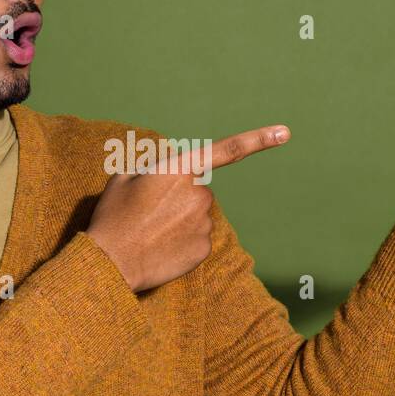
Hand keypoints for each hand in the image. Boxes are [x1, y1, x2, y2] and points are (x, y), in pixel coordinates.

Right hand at [86, 125, 290, 291]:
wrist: (110, 262)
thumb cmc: (113, 217)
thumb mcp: (123, 179)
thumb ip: (151, 167)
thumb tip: (166, 173)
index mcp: (179, 169)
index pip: (226, 150)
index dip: (257, 140)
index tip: (285, 133)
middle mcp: (198, 193)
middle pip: (198, 191)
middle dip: (179, 199)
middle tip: (149, 213)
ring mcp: (204, 222)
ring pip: (198, 216)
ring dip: (180, 221)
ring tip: (151, 232)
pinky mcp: (205, 248)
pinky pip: (198, 239)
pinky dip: (183, 242)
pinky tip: (161, 248)